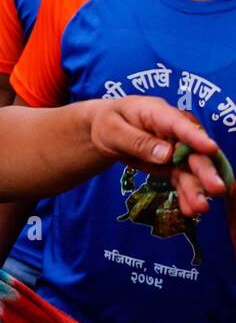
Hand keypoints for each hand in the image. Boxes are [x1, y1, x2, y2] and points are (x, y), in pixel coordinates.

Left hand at [89, 97, 226, 217]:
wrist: (108, 130)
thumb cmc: (109, 122)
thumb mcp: (112, 129)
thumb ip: (137, 141)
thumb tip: (165, 155)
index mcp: (157, 113)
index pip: (178, 124)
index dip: (195, 137)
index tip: (210, 149)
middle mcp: (174, 131)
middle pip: (193, 150)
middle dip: (204, 170)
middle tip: (214, 189)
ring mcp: (176, 148)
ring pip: (190, 169)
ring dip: (197, 189)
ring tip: (200, 208)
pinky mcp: (173, 164)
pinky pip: (181, 179)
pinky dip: (185, 194)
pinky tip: (189, 209)